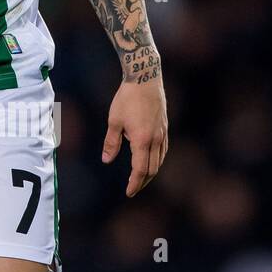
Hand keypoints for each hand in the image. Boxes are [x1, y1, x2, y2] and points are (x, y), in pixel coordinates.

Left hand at [102, 74, 167, 196]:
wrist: (145, 78)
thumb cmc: (126, 98)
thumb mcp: (114, 120)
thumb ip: (111, 142)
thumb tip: (106, 160)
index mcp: (142, 140)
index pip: (140, 169)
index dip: (134, 183)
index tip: (129, 192)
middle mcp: (156, 140)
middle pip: (152, 168)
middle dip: (143, 181)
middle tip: (133, 189)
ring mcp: (163, 133)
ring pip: (160, 160)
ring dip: (151, 172)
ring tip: (141, 178)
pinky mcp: (165, 127)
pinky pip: (163, 150)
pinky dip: (157, 160)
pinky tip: (151, 160)